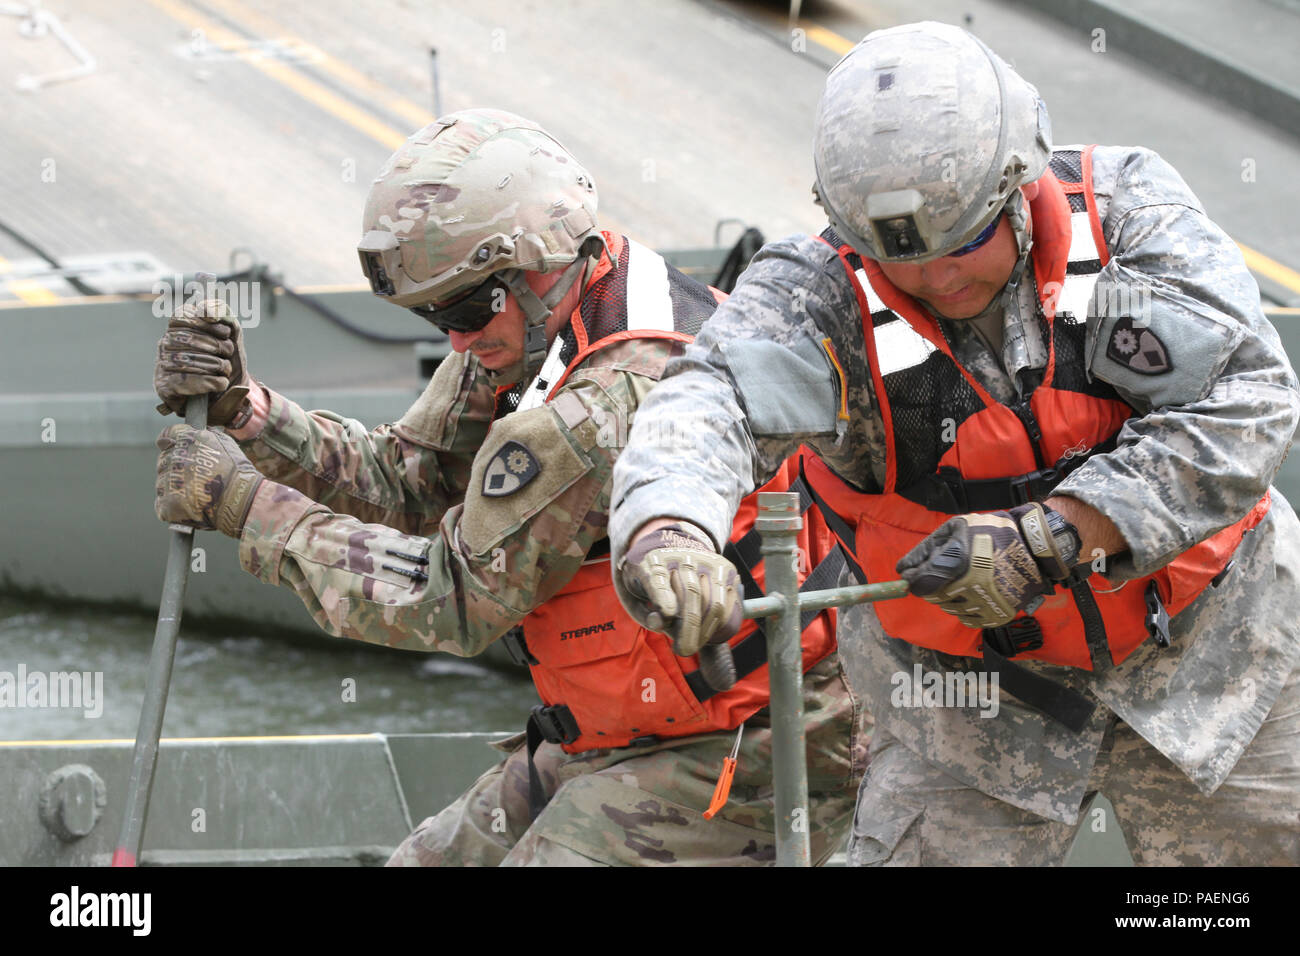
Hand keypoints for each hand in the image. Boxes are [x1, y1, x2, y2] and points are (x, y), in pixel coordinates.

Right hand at [155, 299, 251, 425]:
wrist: (226, 395)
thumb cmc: (225, 360)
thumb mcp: (229, 334)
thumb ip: (221, 313)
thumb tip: (207, 311)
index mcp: (176, 328)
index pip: (183, 315)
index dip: (209, 324)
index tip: (225, 333)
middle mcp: (165, 345)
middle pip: (189, 338)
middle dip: (219, 346)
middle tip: (228, 354)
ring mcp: (162, 366)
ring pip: (189, 360)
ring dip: (218, 366)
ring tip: (225, 369)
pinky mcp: (165, 387)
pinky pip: (188, 381)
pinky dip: (213, 382)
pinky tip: (220, 383)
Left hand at [155, 424, 263, 536]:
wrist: (242, 499)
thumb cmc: (237, 472)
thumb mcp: (225, 442)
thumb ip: (204, 434)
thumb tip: (193, 430)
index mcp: (187, 440)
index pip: (167, 436)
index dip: (170, 442)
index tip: (172, 447)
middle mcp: (174, 458)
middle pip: (164, 461)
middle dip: (176, 468)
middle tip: (196, 478)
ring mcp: (168, 481)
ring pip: (163, 483)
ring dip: (175, 487)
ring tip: (197, 494)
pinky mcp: (167, 503)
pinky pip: (163, 503)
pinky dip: (173, 506)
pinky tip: (190, 506)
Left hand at [619, 524, 742, 656]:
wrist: (672, 549)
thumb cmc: (652, 582)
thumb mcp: (638, 595)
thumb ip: (644, 613)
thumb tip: (658, 624)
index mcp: (651, 560)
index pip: (658, 577)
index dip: (663, 595)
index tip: (668, 613)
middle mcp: (680, 556)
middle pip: (690, 594)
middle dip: (689, 628)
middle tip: (684, 650)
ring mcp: (706, 560)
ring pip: (713, 602)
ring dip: (706, 630)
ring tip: (695, 644)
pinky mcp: (724, 568)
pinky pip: (729, 602)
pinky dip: (724, 624)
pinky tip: (712, 635)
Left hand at [896, 502, 1079, 627]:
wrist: (1035, 548)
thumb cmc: (991, 533)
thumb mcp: (957, 528)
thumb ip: (927, 548)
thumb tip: (903, 569)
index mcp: (959, 564)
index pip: (920, 583)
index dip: (912, 579)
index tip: (909, 575)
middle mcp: (971, 587)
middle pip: (934, 598)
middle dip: (931, 586)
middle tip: (941, 574)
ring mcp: (986, 604)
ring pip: (950, 609)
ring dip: (949, 597)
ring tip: (962, 580)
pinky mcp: (997, 615)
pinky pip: (969, 619)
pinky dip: (966, 609)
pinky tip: (973, 593)